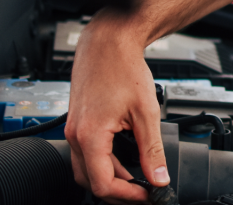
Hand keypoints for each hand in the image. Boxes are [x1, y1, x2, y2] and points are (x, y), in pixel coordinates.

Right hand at [65, 12, 167, 203]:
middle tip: (143, 192)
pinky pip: (86, 154)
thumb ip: (152, 150)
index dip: (128, 196)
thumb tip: (159, 177)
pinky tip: (124, 161)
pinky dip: (104, 163)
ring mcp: (73, 129)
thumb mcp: (146, 113)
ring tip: (138, 180)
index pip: (103, 184)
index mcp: (90, 135)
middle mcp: (75, 135)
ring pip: (86, 169)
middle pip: (90, 182)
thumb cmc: (123, 68)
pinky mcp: (77, 124)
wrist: (108, 43)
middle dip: (118, 192)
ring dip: (111, 179)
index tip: (148, 195)